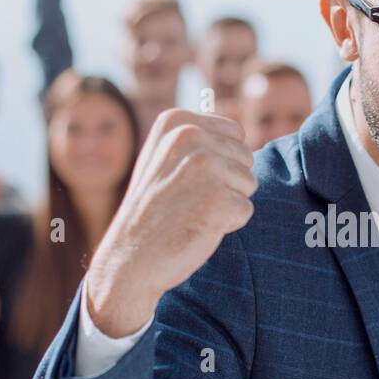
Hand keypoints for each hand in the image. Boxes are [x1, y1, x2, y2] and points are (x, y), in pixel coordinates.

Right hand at [85, 108, 256, 336]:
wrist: (129, 257)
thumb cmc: (152, 210)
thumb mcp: (164, 159)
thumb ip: (197, 142)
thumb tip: (241, 136)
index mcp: (176, 121)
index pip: (235, 133)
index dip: (222, 161)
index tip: (189, 179)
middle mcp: (191, 136)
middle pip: (245, 157)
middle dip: (227, 182)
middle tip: (190, 199)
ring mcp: (205, 167)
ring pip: (249, 183)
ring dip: (227, 203)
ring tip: (191, 212)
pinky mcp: (219, 199)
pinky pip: (245, 210)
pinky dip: (227, 224)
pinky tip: (197, 226)